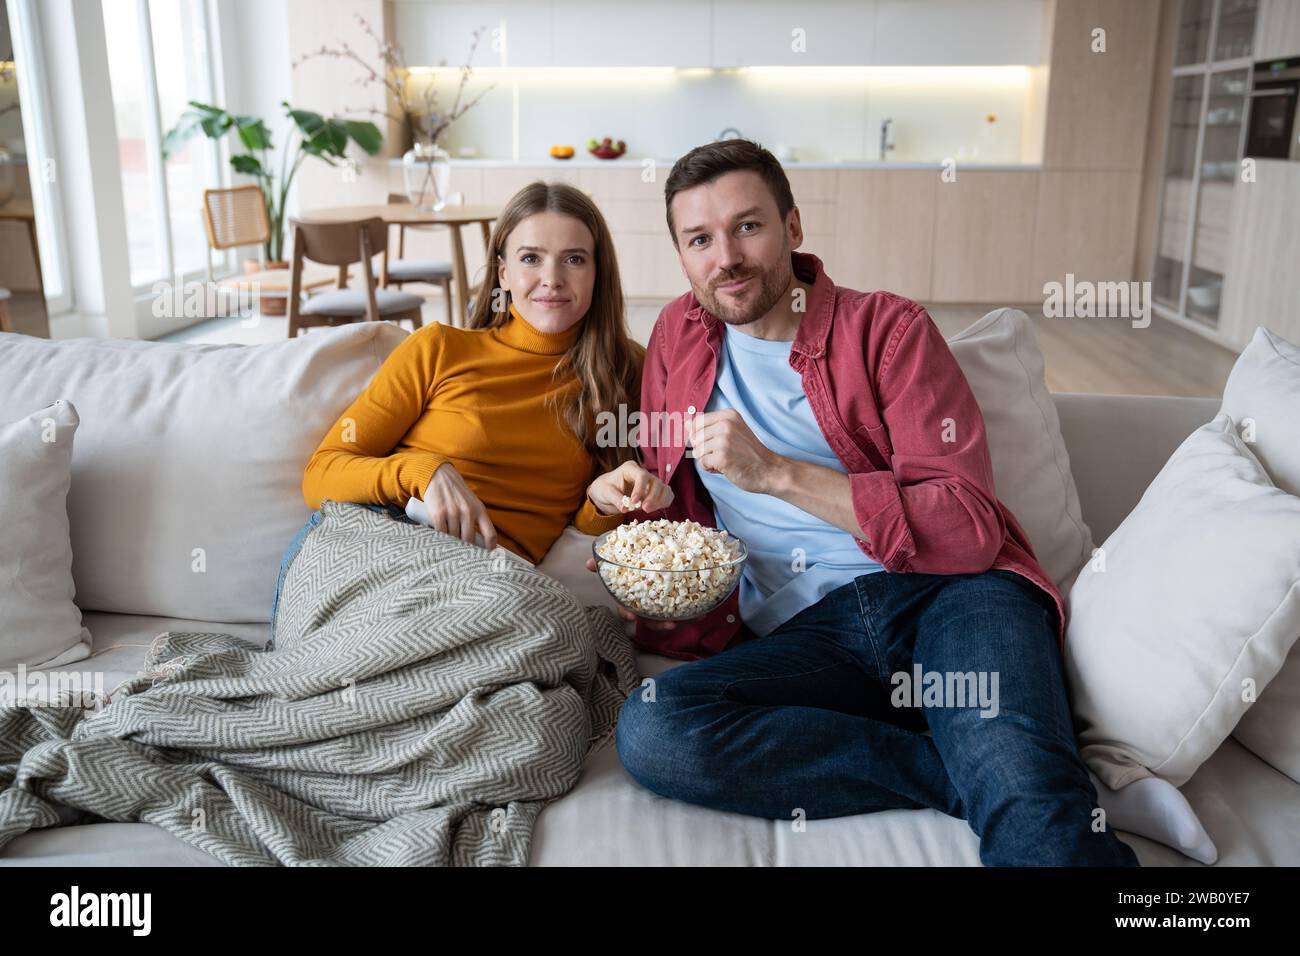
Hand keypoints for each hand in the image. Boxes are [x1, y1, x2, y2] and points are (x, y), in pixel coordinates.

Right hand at [419, 462, 497, 549]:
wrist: (440, 476)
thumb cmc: (457, 493)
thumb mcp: (472, 503)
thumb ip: (477, 520)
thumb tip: (480, 544)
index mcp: (480, 510)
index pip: (490, 534)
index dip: (489, 549)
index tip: (486, 557)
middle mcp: (468, 511)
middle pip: (469, 540)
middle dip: (466, 549)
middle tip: (462, 556)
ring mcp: (453, 513)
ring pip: (454, 538)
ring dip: (451, 544)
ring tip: (449, 547)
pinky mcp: (439, 514)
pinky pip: (441, 533)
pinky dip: (440, 539)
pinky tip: (439, 541)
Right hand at [584, 557, 702, 629]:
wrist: (661, 558)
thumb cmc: (637, 566)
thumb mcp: (624, 562)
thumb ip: (607, 564)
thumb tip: (588, 563)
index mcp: (634, 596)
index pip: (626, 609)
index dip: (628, 613)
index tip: (631, 617)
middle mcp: (647, 603)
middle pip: (650, 618)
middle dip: (659, 624)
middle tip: (669, 624)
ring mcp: (663, 604)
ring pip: (670, 617)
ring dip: (682, 619)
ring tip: (693, 618)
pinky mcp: (679, 602)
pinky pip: (686, 611)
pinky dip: (695, 613)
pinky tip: (703, 612)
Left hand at [587, 460, 674, 515]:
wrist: (607, 494)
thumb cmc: (605, 489)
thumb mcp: (605, 492)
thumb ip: (615, 499)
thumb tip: (625, 508)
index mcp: (630, 468)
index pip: (642, 475)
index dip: (641, 489)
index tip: (634, 502)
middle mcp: (643, 473)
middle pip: (656, 482)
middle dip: (652, 497)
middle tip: (644, 509)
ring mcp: (650, 482)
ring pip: (664, 488)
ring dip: (660, 500)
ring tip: (648, 510)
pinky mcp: (655, 492)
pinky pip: (666, 495)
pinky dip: (664, 502)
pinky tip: (655, 509)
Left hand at [685, 408, 785, 493]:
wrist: (769, 470)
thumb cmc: (749, 453)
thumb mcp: (733, 431)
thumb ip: (710, 427)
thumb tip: (685, 425)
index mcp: (728, 415)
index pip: (696, 422)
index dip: (699, 437)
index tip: (713, 444)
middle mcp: (726, 424)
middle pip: (695, 438)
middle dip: (704, 450)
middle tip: (723, 454)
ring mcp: (724, 440)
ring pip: (697, 451)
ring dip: (708, 460)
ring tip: (725, 460)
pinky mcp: (722, 456)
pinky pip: (702, 463)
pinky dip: (711, 469)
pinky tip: (725, 468)